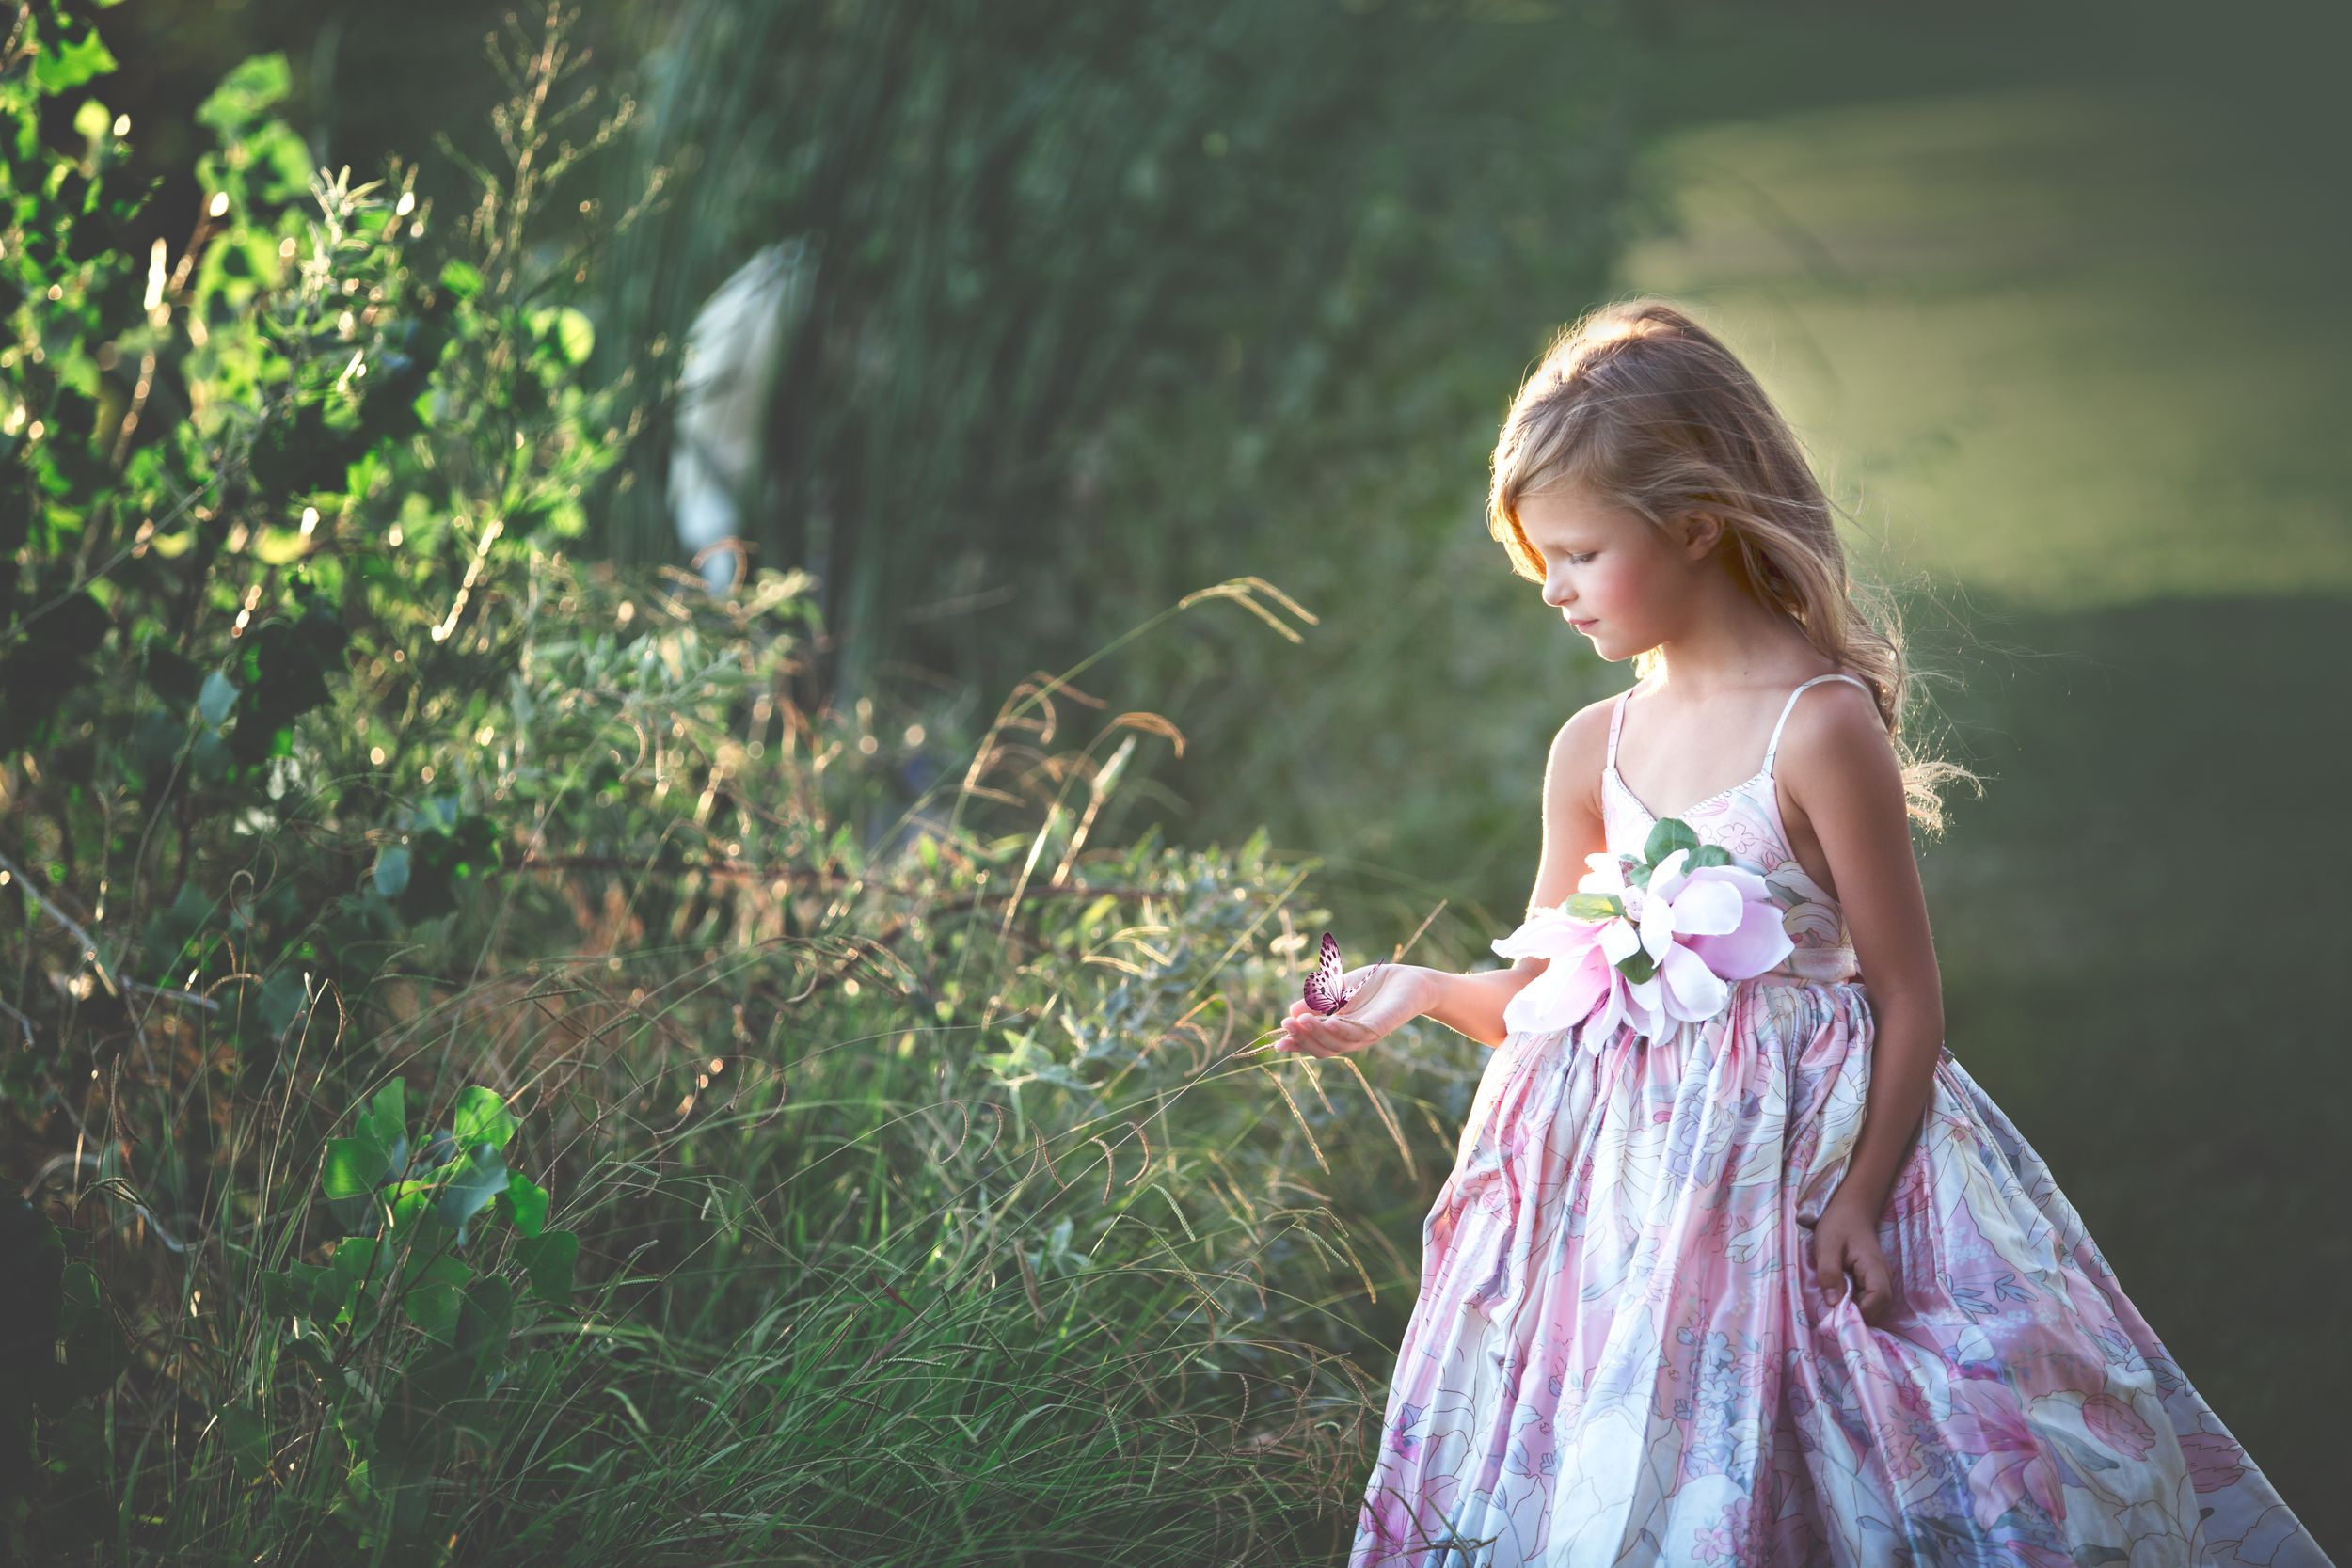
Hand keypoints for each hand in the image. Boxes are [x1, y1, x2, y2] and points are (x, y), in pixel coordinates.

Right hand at [1270, 963, 1424, 1058]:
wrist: (1410, 979)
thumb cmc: (1374, 985)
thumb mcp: (1338, 990)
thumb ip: (1317, 1001)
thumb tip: (1291, 1011)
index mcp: (1340, 1031)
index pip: (1316, 1043)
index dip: (1297, 1044)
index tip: (1277, 1043)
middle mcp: (1353, 1038)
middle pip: (1324, 1048)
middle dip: (1303, 1038)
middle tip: (1286, 1024)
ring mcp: (1367, 1034)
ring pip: (1339, 1044)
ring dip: (1318, 1034)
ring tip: (1300, 1022)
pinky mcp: (1383, 1026)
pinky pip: (1361, 1033)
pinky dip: (1344, 1030)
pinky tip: (1330, 1022)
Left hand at [1810, 1198, 1897, 1326]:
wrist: (1850, 1211)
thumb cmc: (1838, 1225)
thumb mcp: (1826, 1247)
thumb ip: (1829, 1273)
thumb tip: (1834, 1303)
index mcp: (1874, 1266)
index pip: (1880, 1297)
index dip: (1862, 1311)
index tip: (1840, 1315)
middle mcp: (1883, 1276)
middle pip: (1879, 1307)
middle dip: (1858, 1315)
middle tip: (1833, 1315)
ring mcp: (1880, 1279)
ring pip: (1874, 1306)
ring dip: (1856, 1311)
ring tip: (1834, 1307)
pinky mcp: (1873, 1281)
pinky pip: (1868, 1299)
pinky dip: (1855, 1304)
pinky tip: (1839, 1298)